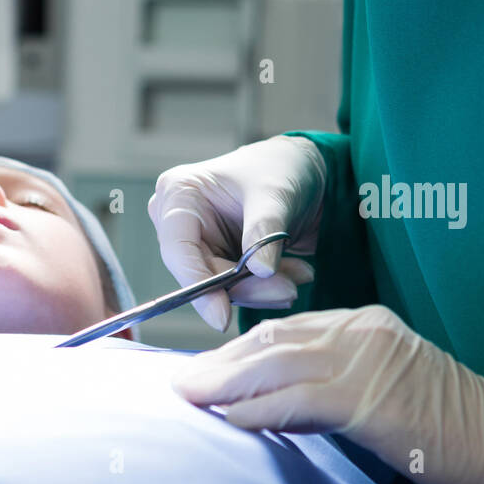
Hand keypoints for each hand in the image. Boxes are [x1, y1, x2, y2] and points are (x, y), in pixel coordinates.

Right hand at [147, 135, 325, 329]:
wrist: (305, 173)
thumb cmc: (280, 168)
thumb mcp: (275, 193)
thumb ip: (264, 230)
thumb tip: (259, 271)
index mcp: (179, 193)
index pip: (178, 249)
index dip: (197, 284)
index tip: (221, 316)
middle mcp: (182, 222)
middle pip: (201, 274)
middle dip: (246, 287)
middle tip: (288, 289)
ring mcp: (201, 243)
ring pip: (221, 288)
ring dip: (263, 289)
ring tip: (301, 273)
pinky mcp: (221, 261)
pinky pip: (238, 288)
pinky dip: (268, 287)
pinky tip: (296, 272)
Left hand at [171, 304, 483, 483]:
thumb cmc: (445, 425)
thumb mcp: (385, 386)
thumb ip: (334, 379)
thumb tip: (275, 400)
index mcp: (363, 323)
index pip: (286, 329)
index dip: (239, 349)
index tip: (205, 367)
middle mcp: (359, 330)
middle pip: (273, 338)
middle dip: (222, 361)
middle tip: (182, 379)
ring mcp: (364, 358)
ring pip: (277, 362)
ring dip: (226, 382)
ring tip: (190, 396)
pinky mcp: (367, 397)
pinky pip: (298, 400)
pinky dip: (258, 409)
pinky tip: (230, 419)